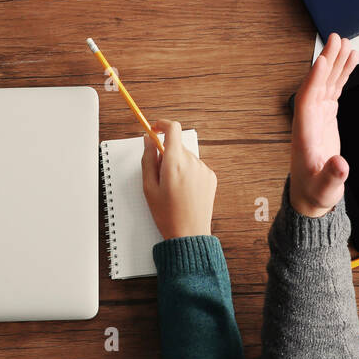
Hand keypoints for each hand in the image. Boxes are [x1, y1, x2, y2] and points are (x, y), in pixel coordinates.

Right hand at [141, 119, 216, 238]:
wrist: (189, 233)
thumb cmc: (167, 214)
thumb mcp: (148, 187)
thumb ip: (147, 160)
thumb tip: (148, 141)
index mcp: (174, 163)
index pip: (173, 129)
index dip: (162, 125)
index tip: (154, 129)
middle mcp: (192, 162)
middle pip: (177, 145)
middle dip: (166, 153)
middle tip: (159, 174)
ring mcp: (204, 169)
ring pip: (186, 156)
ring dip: (177, 164)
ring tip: (173, 188)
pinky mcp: (211, 177)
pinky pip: (196, 166)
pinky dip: (188, 172)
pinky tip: (184, 191)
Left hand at [289, 34, 356, 217]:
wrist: (311, 194)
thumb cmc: (315, 192)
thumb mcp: (325, 189)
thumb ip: (333, 177)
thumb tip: (341, 165)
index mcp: (304, 133)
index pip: (307, 100)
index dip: (314, 80)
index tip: (321, 61)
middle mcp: (308, 119)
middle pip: (316, 84)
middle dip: (326, 61)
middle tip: (335, 39)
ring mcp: (317, 115)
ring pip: (325, 82)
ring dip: (334, 62)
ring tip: (344, 42)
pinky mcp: (326, 115)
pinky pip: (333, 88)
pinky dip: (341, 73)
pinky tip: (350, 58)